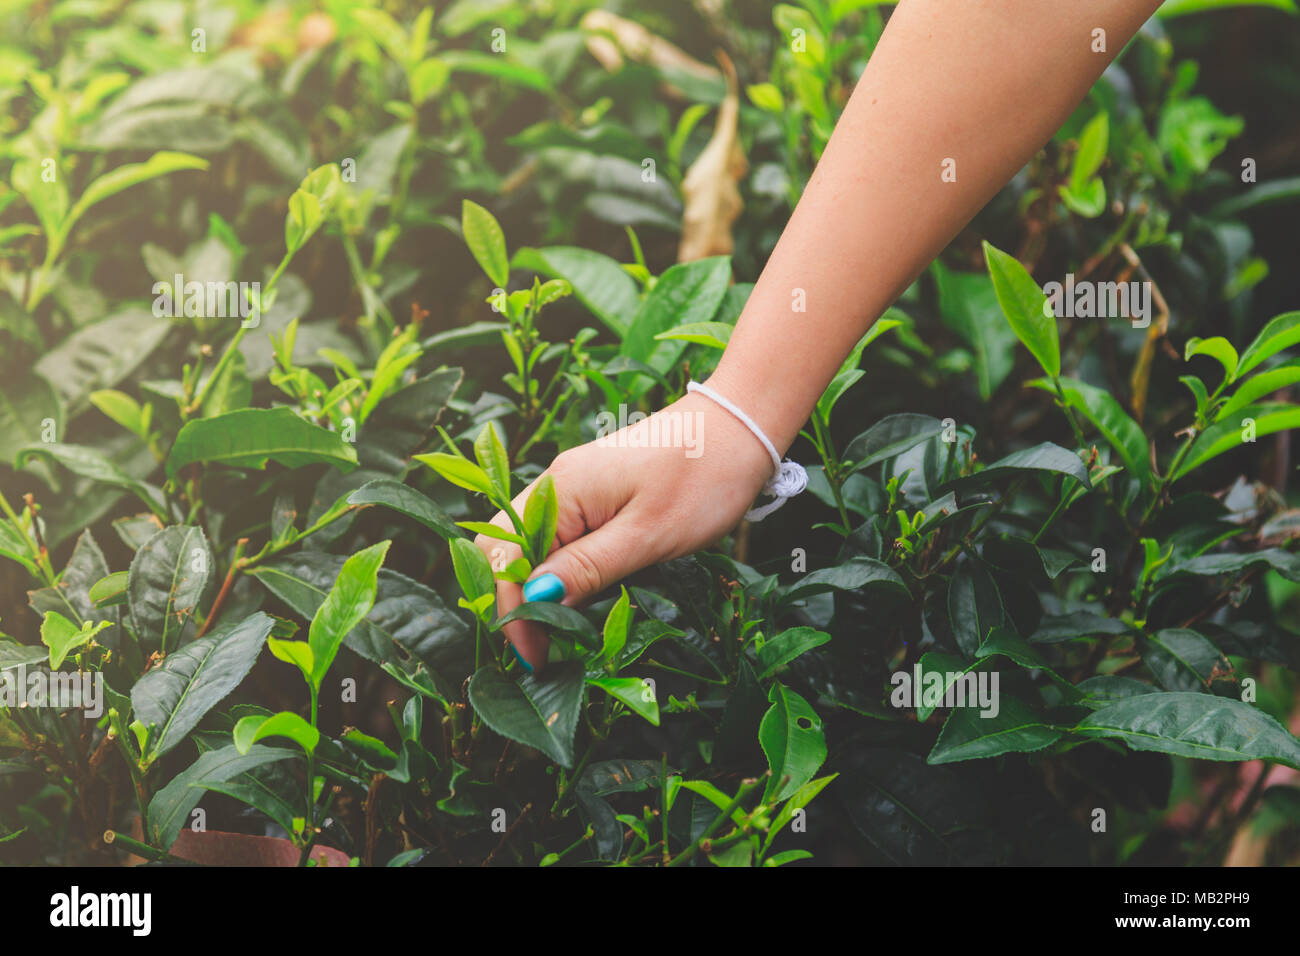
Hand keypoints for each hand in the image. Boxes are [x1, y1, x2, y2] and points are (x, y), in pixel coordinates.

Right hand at [473, 390, 774, 670]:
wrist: (738, 428)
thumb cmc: (702, 478)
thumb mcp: (648, 534)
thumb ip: (588, 567)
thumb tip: (533, 601)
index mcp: (561, 490)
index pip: (506, 559)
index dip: (513, 613)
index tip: (534, 659)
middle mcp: (556, 484)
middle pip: (505, 549)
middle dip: (514, 603)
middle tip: (542, 652)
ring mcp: (573, 487)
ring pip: (530, 545)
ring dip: (534, 589)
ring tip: (556, 635)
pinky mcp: (593, 493)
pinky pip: (558, 536)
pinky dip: (558, 570)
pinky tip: (576, 598)